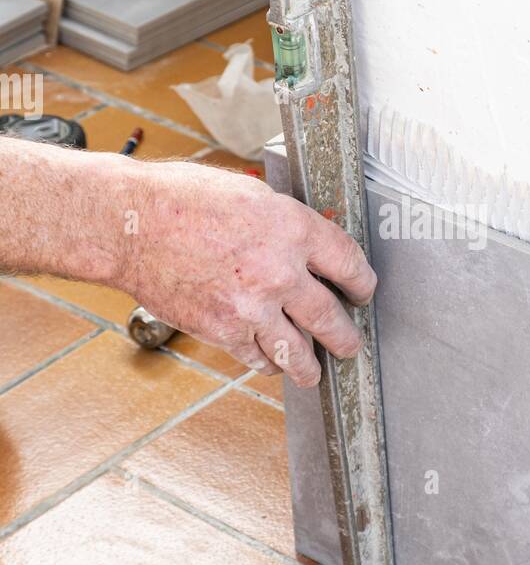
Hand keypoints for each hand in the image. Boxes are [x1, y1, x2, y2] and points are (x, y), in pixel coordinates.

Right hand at [121, 160, 374, 386]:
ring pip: (299, 351)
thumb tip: (310, 249)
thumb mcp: (251, 195)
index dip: (362, 283)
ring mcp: (252, 307)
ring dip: (312, 364)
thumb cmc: (183, 199)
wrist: (131, 226)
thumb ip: (286, 225)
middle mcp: (280, 271)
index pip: (349, 264)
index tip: (363, 292)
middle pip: (332, 318)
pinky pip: (258, 358)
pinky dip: (268, 363)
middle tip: (350, 344)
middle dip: (346, 337)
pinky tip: (273, 363)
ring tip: (316, 370)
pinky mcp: (224, 331)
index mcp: (293, 229)